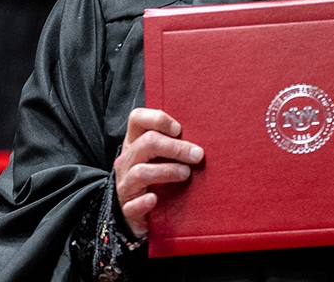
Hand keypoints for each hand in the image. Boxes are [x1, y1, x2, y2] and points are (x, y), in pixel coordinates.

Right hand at [114, 108, 203, 237]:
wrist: (142, 214)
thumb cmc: (158, 178)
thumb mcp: (162, 157)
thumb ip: (176, 143)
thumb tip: (208, 134)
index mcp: (135, 142)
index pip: (137, 118)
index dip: (157, 119)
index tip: (179, 129)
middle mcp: (127, 160)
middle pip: (146, 143)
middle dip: (175, 147)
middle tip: (197, 154)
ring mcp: (125, 185)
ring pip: (140, 172)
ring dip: (166, 171)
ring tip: (186, 173)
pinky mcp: (128, 209)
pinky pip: (132, 205)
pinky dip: (143, 202)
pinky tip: (155, 199)